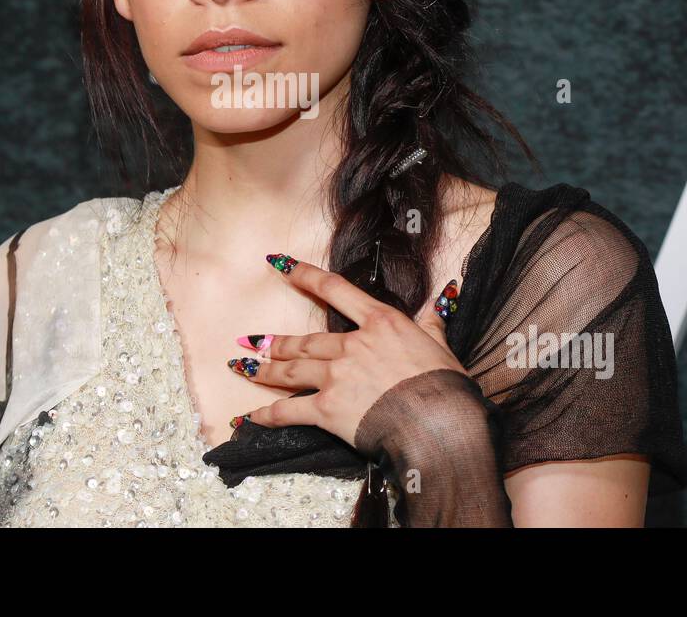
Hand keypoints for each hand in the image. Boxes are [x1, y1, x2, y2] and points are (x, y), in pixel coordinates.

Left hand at [227, 253, 467, 451]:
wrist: (436, 423)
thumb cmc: (443, 386)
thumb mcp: (441, 346)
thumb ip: (432, 323)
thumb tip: (440, 300)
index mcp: (380, 323)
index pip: (335, 289)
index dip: (305, 275)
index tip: (280, 264)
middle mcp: (352, 344)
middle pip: (304, 341)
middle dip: (275, 343)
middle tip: (251, 340)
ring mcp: (336, 376)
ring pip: (290, 370)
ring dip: (264, 370)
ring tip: (243, 368)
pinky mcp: (327, 409)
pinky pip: (289, 410)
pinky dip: (266, 415)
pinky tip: (249, 418)